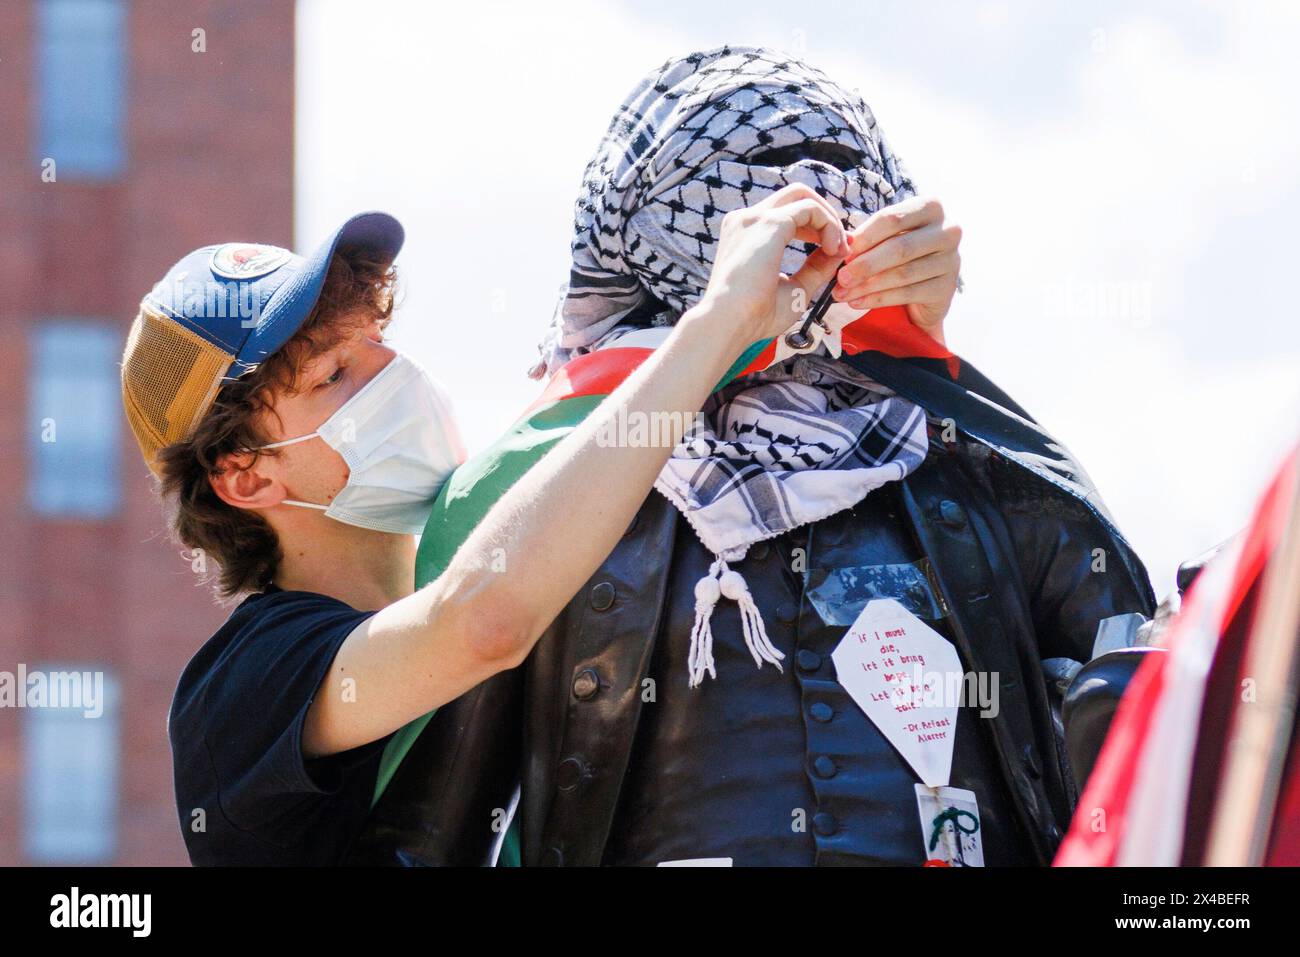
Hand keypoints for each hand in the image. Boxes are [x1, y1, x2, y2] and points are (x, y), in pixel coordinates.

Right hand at [696, 183, 847, 345]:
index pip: (787, 216)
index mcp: (746, 235)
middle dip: (824, 215)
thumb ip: (815, 268)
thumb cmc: (755, 316)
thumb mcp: (794, 289)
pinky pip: (810, 209)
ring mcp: (755, 218)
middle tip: (840, 245)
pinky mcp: (769, 222)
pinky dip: (829, 225)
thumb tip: (839, 252)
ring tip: (839, 250)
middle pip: (795, 195)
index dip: (816, 229)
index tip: (834, 253)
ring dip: (829, 219)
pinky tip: (833, 249)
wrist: (730, 324)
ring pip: (803, 197)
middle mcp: (746, 220)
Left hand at [831, 196, 961, 343]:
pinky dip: (877, 299)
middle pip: (899, 248)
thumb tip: (844, 243)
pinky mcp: (946, 288)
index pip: (892, 219)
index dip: (864, 237)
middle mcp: (948, 231)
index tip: (841, 252)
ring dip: (867, 285)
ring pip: (902, 274)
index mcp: (931, 207)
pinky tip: (857, 302)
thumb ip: (868, 237)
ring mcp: (951, 260)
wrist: (926, 289)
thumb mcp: (886, 237)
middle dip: (865, 264)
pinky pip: (906, 294)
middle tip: (840, 277)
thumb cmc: (901, 254)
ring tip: (842, 293)